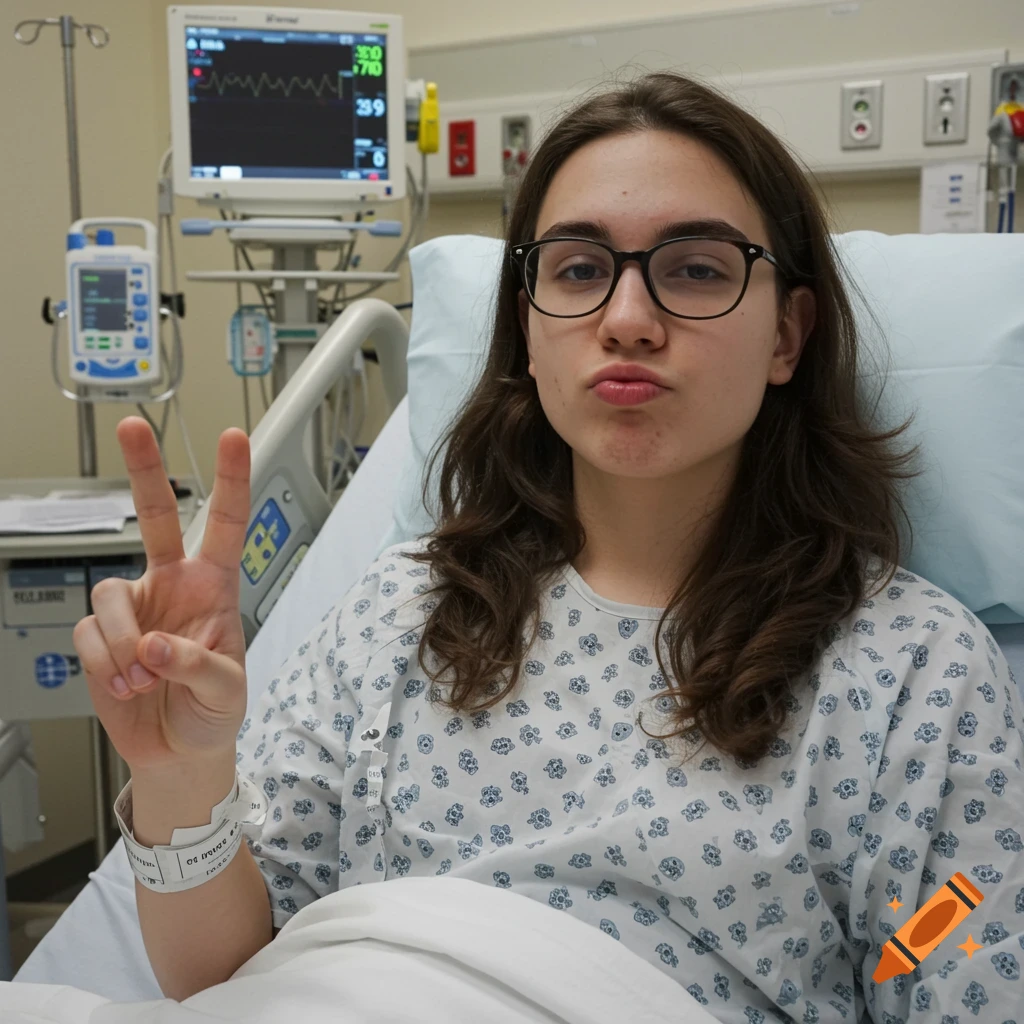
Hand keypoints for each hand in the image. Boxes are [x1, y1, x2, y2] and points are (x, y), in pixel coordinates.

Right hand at [73, 417, 251, 771]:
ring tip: (142, 677)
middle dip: (144, 470)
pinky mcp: (100, 637)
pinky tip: (125, 684)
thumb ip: (198, 664)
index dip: (232, 480)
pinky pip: (89, 633)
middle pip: (154, 516)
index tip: (235, 438)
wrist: (179, 750)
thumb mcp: (228, 690)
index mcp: (215, 587)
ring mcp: (134, 608)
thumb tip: (152, 643)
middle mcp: (172, 584)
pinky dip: (106, 663)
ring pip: (109, 592)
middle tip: (131, 426)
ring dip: (122, 640)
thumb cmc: (215, 711)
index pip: (226, 524)